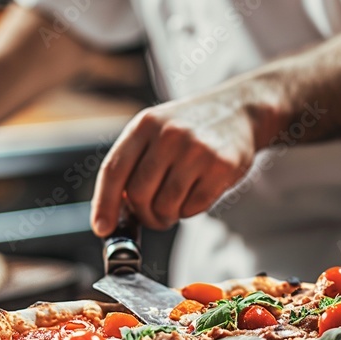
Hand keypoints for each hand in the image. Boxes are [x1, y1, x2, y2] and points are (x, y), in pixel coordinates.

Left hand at [91, 93, 260, 234]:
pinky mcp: (222, 166)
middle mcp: (169, 134)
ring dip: (166, 216)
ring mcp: (197, 149)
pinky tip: (194, 196)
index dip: (104, 204)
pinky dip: (189, 211)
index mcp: (145, 124)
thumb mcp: (156, 131)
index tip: (102, 229)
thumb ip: (133, 164)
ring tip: (173, 207)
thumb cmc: (189, 129)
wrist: (238, 110)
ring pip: (166, 205)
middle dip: (142, 215)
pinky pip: (193, 207)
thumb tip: (111, 213)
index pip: (113, 170)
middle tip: (151, 217)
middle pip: (138, 194)